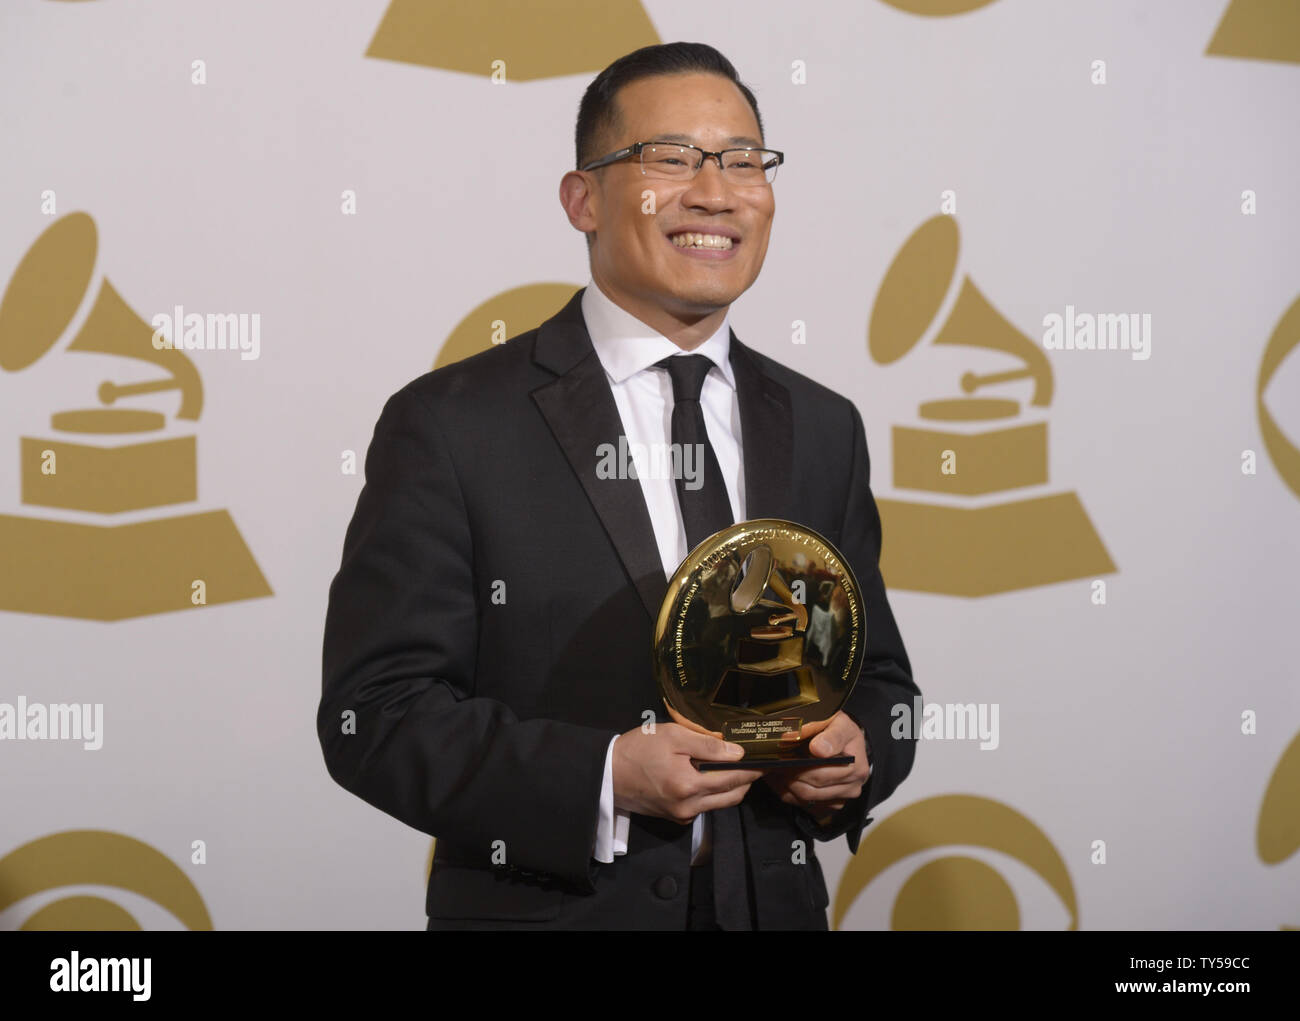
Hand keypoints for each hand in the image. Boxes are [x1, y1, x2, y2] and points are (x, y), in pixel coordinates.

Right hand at [613, 722, 762, 824]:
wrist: (608, 773)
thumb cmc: (639, 749)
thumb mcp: (673, 737)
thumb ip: (707, 746)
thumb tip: (738, 754)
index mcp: (689, 786)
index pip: (733, 779)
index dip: (752, 769)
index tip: (766, 760)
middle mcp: (689, 808)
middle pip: (732, 797)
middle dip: (746, 781)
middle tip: (753, 763)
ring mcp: (682, 816)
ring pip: (720, 804)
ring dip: (731, 788)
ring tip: (735, 766)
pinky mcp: (675, 818)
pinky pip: (704, 807)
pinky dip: (714, 793)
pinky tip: (711, 776)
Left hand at [764, 711, 870, 826]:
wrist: (849, 741)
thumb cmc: (841, 730)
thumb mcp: (838, 722)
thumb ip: (829, 735)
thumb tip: (818, 748)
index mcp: (855, 763)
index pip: (822, 772)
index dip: (799, 767)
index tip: (784, 759)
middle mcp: (853, 783)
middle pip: (813, 787)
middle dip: (789, 774)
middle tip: (774, 763)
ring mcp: (844, 795)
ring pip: (807, 797)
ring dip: (787, 785)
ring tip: (775, 770)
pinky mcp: (834, 803)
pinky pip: (807, 805)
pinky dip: (791, 794)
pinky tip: (782, 780)